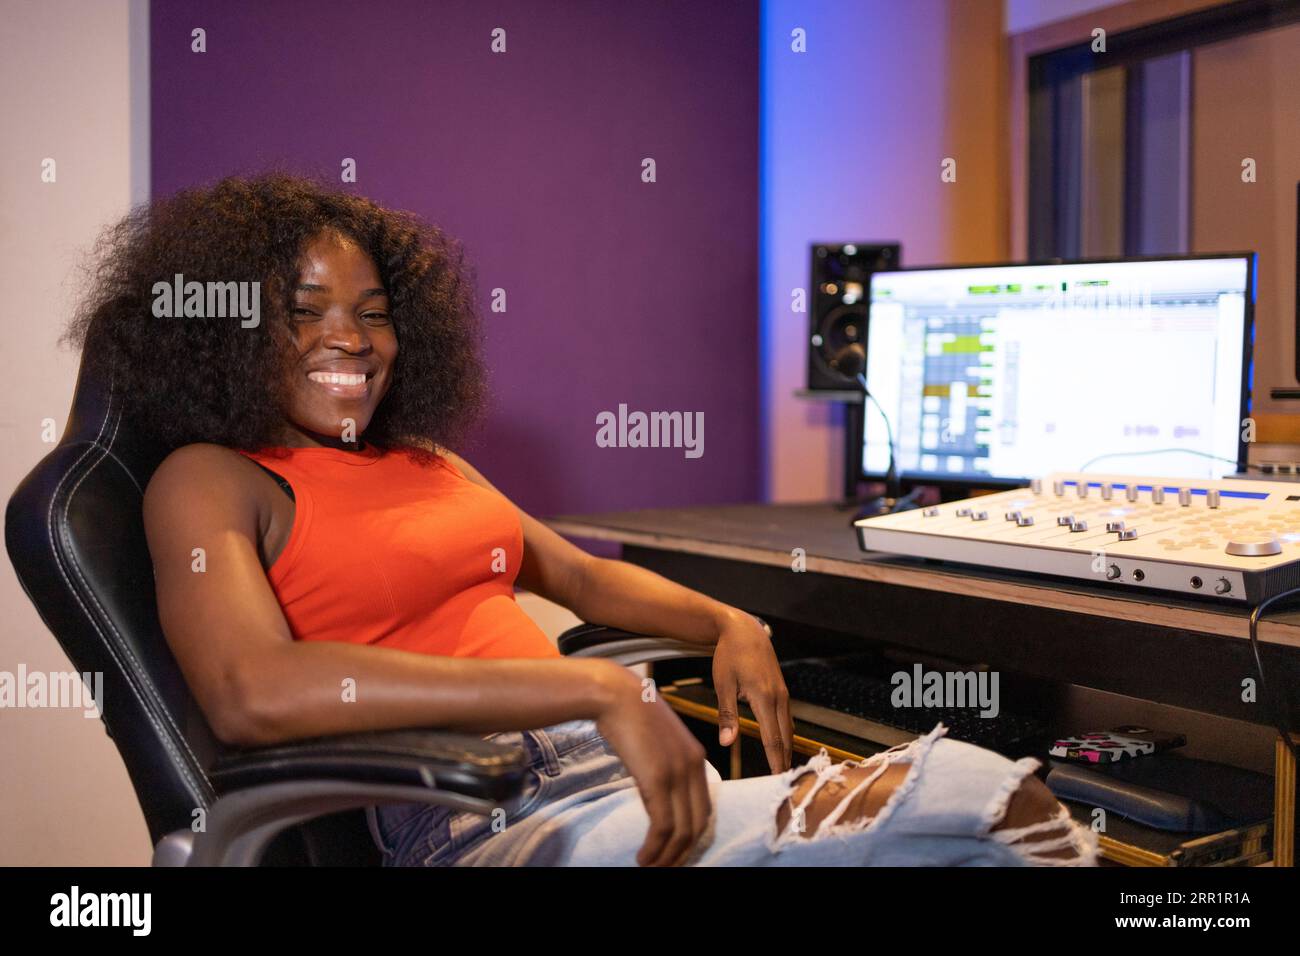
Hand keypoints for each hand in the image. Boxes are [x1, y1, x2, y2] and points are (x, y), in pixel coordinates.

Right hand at [593, 664, 712, 865]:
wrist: (615, 694)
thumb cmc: (629, 714)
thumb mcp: (657, 739)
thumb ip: (665, 761)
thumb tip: (656, 788)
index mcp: (697, 758)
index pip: (704, 809)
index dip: (692, 836)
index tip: (676, 851)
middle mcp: (693, 767)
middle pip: (698, 825)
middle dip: (682, 852)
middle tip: (665, 867)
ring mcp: (677, 773)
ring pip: (682, 831)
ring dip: (667, 857)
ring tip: (650, 866)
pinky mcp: (658, 779)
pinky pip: (663, 826)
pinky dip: (655, 847)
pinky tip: (643, 856)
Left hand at [712, 609, 791, 772]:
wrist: (744, 629)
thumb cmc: (729, 656)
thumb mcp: (723, 684)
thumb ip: (727, 715)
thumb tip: (726, 743)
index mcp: (764, 698)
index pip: (772, 739)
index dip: (775, 761)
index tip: (776, 781)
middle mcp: (778, 698)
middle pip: (785, 738)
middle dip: (784, 761)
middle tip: (783, 785)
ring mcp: (782, 694)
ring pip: (788, 728)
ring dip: (787, 750)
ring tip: (784, 771)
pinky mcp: (781, 690)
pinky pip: (786, 718)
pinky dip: (786, 736)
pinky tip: (782, 746)